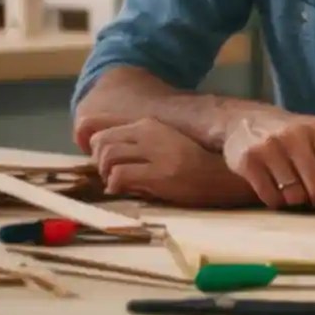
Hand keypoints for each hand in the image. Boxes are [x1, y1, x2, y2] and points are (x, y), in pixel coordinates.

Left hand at [88, 118, 255, 207]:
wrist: (220, 175)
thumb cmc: (189, 163)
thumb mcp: (160, 144)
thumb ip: (133, 141)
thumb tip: (94, 143)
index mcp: (148, 124)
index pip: (101, 128)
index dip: (94, 149)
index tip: (104, 163)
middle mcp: (149, 132)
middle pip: (101, 142)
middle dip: (99, 162)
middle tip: (112, 175)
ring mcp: (156, 152)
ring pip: (108, 157)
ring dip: (107, 175)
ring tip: (119, 184)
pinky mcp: (160, 173)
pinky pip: (120, 176)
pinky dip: (116, 186)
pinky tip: (127, 191)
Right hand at [222, 110, 314, 209]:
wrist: (245, 120)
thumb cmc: (294, 135)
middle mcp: (295, 136)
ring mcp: (270, 148)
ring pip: (295, 197)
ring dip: (299, 203)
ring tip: (297, 193)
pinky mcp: (248, 161)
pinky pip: (271, 198)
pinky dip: (278, 202)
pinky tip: (278, 192)